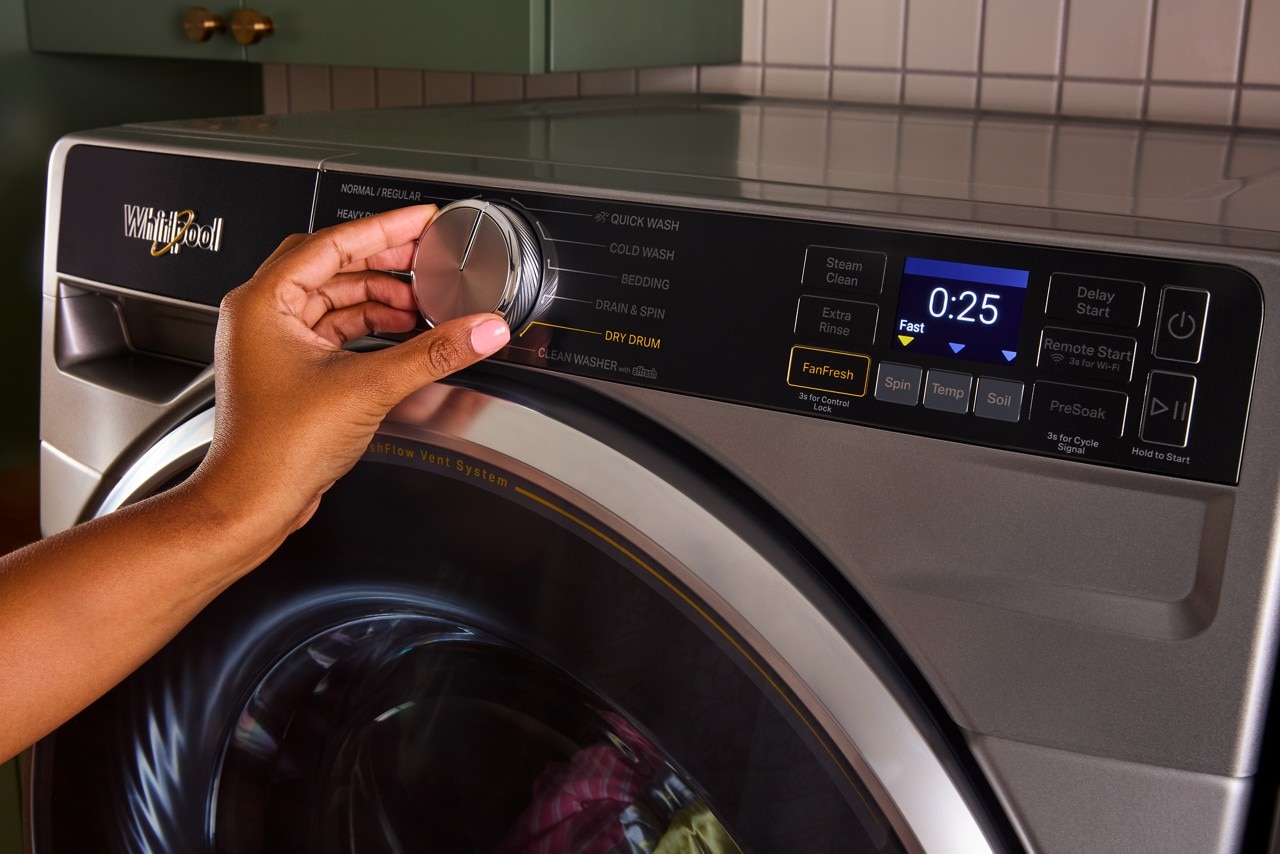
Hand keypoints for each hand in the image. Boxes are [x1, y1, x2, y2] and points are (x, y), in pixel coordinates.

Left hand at [191, 204, 509, 549]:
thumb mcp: (368, 388)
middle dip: (385, 262)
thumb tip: (480, 330)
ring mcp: (273, 343)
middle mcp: (261, 315)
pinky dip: (368, 326)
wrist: (252, 502)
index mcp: (264, 302)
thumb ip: (432, 354)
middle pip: (332, 265)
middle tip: (427, 256)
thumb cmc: (275, 449)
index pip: (332, 243)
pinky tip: (400, 334)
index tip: (420, 221)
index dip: (384, 228)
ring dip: (379, 297)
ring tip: (421, 303)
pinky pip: (333, 329)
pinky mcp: (289, 370)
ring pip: (334, 297)